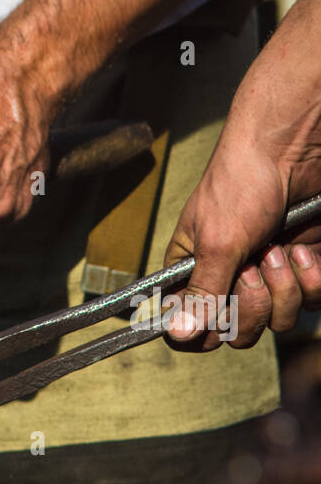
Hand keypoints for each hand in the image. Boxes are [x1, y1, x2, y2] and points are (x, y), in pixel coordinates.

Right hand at [164, 116, 320, 351]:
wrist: (292, 151)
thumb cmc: (241, 184)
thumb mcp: (217, 242)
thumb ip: (203, 292)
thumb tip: (176, 332)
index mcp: (192, 271)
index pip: (187, 327)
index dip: (203, 332)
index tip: (219, 320)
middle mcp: (227, 278)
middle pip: (238, 332)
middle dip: (253, 304)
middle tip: (254, 265)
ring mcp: (266, 276)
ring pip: (277, 320)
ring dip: (285, 287)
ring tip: (280, 247)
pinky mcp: (300, 269)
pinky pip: (310, 303)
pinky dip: (312, 280)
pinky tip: (304, 250)